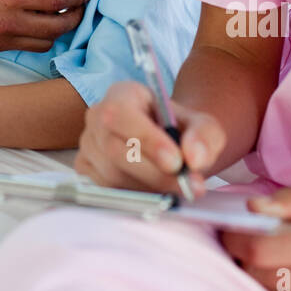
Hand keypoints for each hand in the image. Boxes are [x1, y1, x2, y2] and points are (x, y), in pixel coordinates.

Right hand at [0, 0, 90, 54]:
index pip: (59, 2)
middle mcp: (9, 22)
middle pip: (57, 29)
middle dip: (72, 18)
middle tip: (75, 7)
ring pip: (42, 43)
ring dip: (53, 31)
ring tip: (52, 16)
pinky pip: (20, 46)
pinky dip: (30, 36)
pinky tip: (27, 23)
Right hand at [74, 79, 224, 195]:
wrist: (169, 143)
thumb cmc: (180, 130)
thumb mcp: (202, 125)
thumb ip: (204, 136)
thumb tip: (194, 157)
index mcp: (121, 94)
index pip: (121, 113)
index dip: (145, 139)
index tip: (176, 161)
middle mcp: (97, 116)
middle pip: (115, 149)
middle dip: (154, 173)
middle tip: (188, 185)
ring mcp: (88, 144)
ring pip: (111, 175)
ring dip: (148, 188)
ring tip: (177, 188)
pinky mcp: (86, 169)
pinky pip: (106, 191)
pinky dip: (135, 196)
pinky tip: (156, 191)